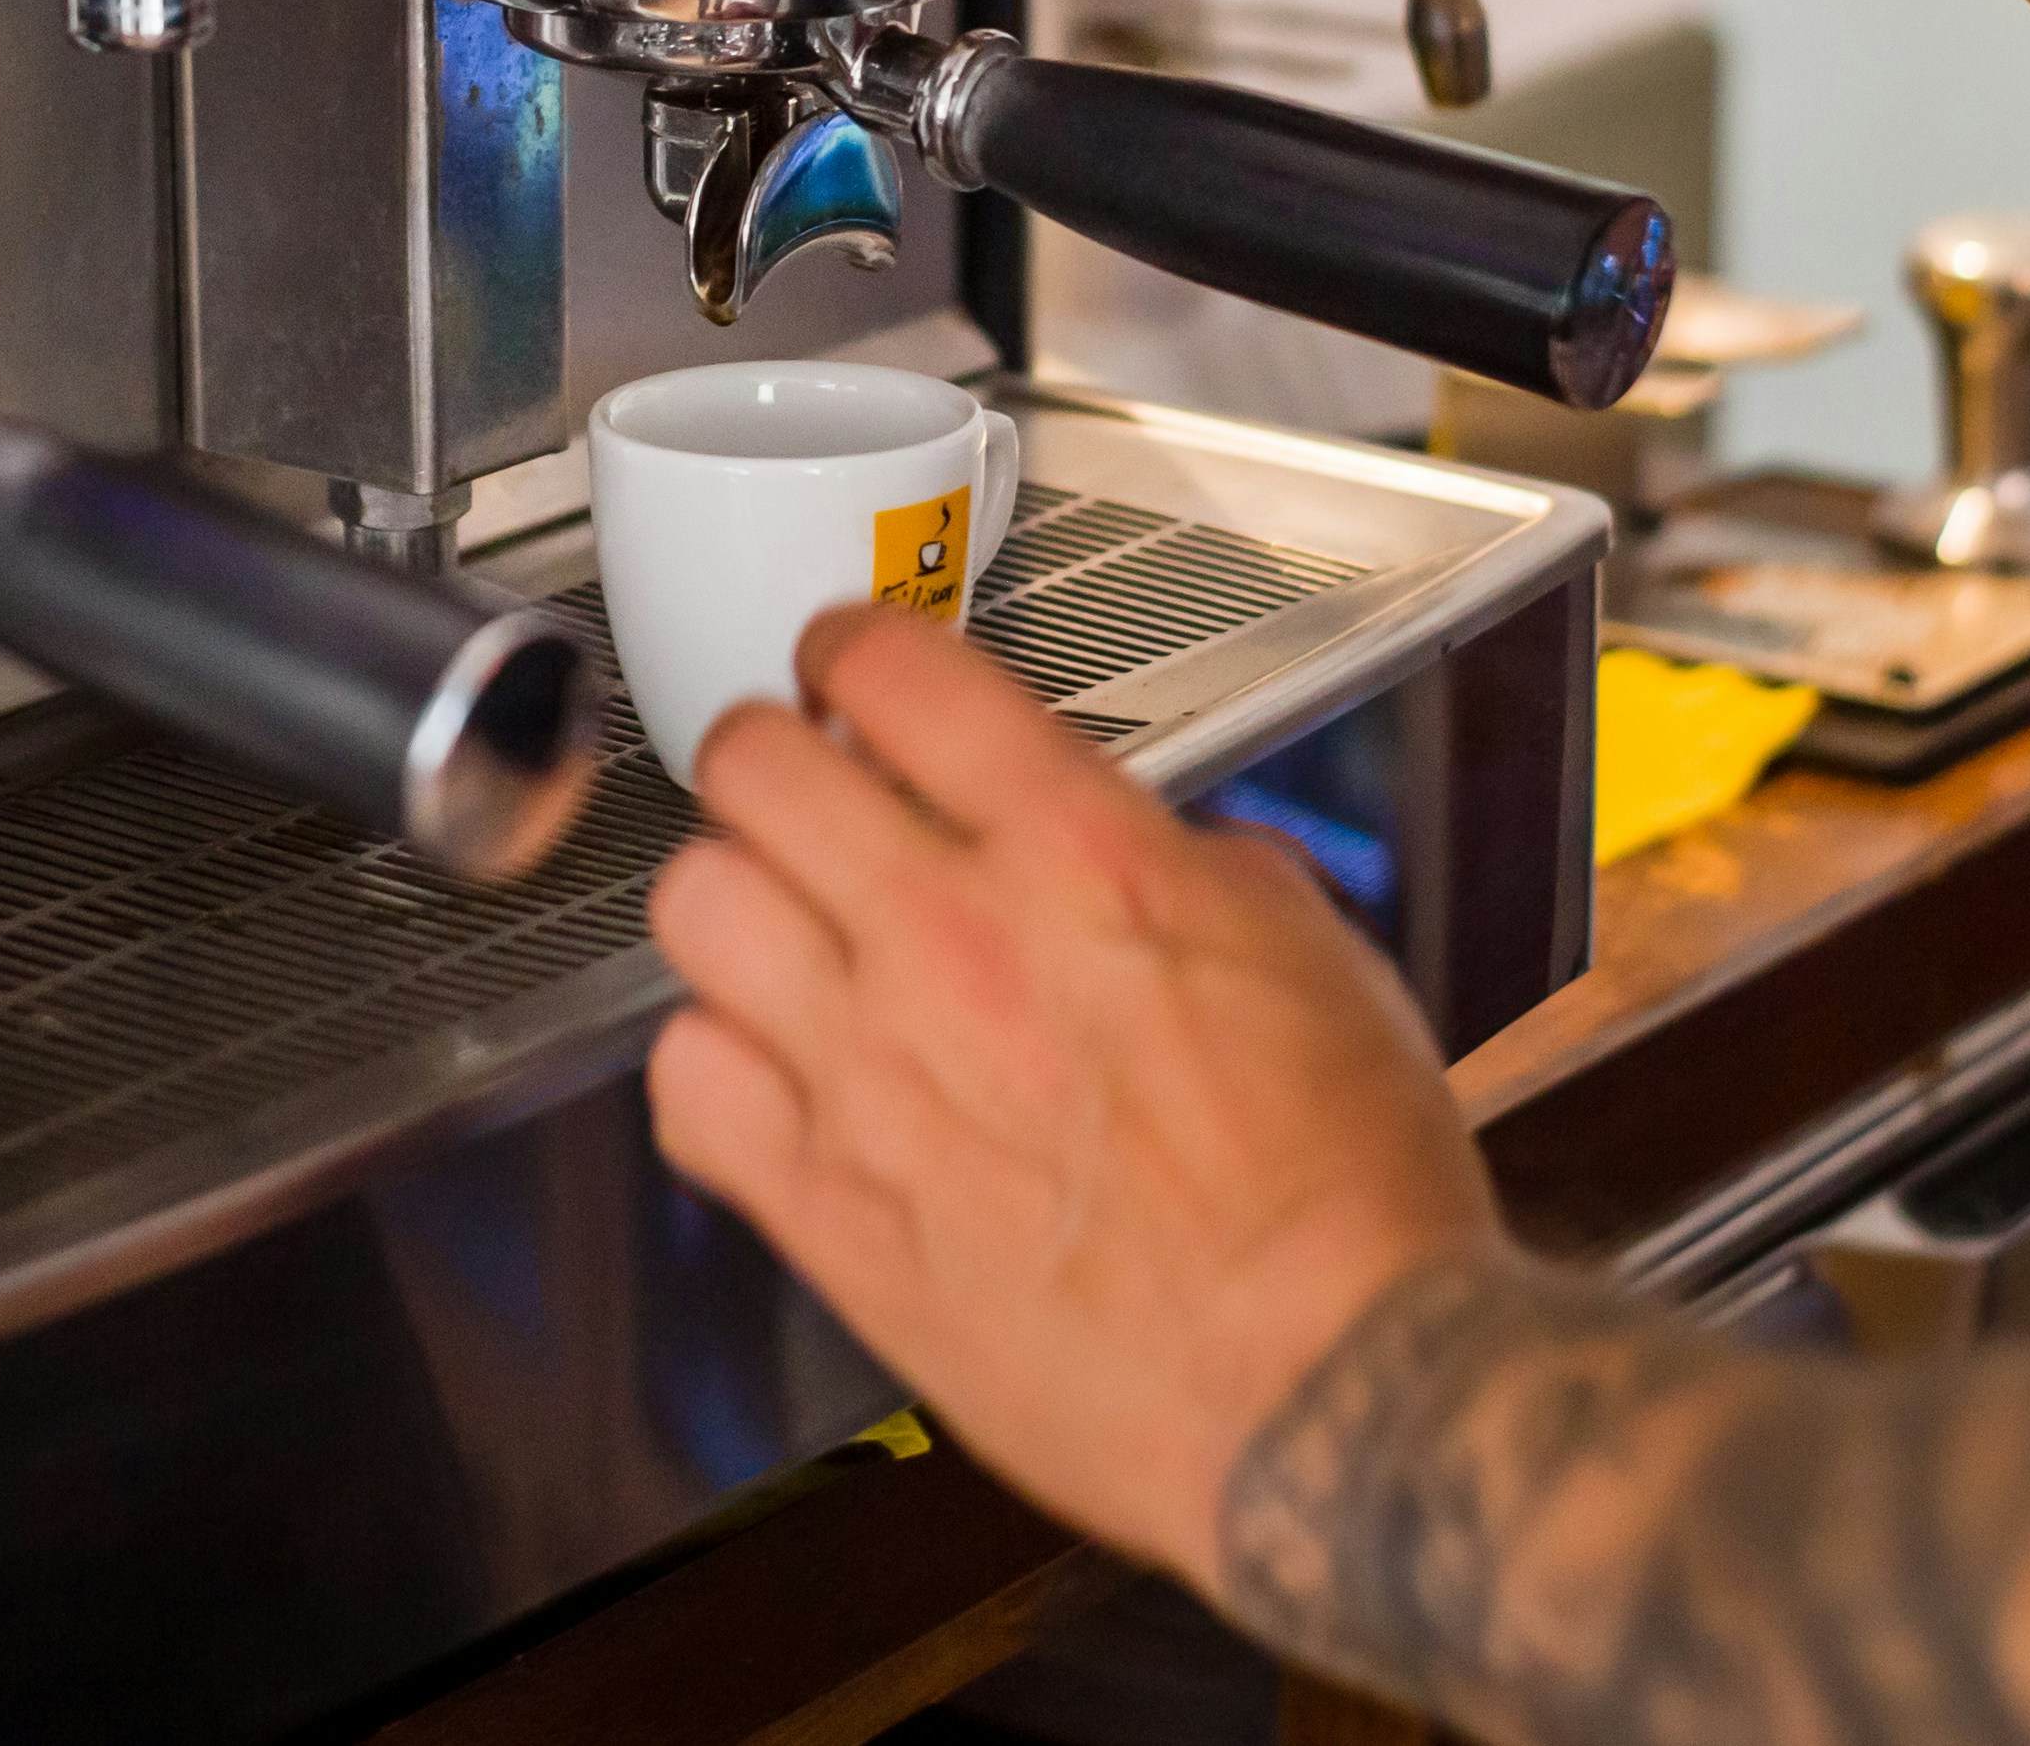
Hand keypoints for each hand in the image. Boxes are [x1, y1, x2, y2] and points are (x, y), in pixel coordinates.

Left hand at [644, 601, 1504, 1590]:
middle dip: (768, 752)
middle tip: (792, 776)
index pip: (896, 672)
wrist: (1328, 1382)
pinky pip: (685, 1085)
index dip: (850, 647)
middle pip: (753, 766)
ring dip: (732, 896)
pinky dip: (709, 1062)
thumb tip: (1156, 855)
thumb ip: (1198, 871)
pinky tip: (765, 1070)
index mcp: (1084, 858)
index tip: (845, 664)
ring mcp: (872, 1076)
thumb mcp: (1315, 954)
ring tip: (773, 921)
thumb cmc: (1345, 1195)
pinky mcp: (827, 1208)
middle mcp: (954, 944)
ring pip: (693, 906)